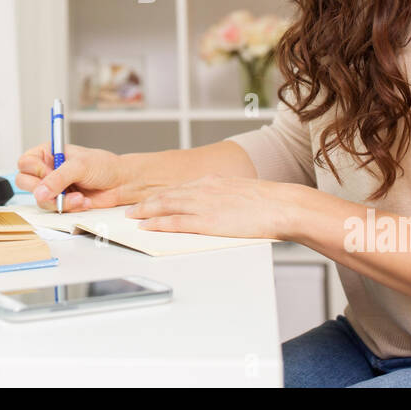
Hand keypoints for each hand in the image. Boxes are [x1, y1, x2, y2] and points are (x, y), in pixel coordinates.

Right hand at [15, 142, 126, 211]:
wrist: (121, 183)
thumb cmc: (104, 166)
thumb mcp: (80, 166)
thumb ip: (58, 178)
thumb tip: (39, 192)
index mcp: (49, 153)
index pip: (25, 162)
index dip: (34, 170)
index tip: (49, 173)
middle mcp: (48, 170)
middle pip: (25, 182)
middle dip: (44, 189)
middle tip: (60, 188)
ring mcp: (53, 187)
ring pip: (40, 199)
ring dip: (61, 200)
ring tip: (79, 196)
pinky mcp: (61, 201)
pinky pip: (54, 209)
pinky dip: (69, 207)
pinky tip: (83, 201)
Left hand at [125, 176, 298, 239]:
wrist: (281, 205)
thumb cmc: (266, 203)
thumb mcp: (239, 192)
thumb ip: (222, 197)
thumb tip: (215, 207)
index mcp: (211, 182)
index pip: (177, 188)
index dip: (159, 195)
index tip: (147, 200)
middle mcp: (203, 189)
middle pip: (166, 195)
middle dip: (145, 202)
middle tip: (129, 209)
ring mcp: (204, 205)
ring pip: (166, 206)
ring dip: (145, 211)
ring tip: (132, 217)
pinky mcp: (208, 221)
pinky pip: (176, 222)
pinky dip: (158, 224)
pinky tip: (147, 227)